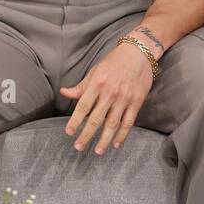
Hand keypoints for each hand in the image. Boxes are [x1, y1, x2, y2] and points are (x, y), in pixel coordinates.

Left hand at [58, 41, 153, 155]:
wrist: (139, 52)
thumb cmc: (115, 61)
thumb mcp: (95, 70)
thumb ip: (81, 86)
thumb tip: (64, 93)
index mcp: (97, 83)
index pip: (83, 106)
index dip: (75, 121)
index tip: (68, 132)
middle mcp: (110, 92)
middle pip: (96, 118)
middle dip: (87, 135)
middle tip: (79, 147)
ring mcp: (124, 98)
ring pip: (112, 124)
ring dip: (104, 139)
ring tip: (98, 151)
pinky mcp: (137, 101)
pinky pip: (128, 121)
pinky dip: (122, 134)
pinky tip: (116, 144)